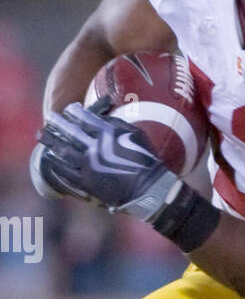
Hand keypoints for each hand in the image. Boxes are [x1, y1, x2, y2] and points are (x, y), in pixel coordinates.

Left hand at [31, 101, 181, 222]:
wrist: (148, 189)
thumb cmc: (146, 160)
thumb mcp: (135, 134)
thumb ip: (116, 123)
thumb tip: (101, 116)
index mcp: (107, 134)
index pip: (84, 118)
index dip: (73, 113)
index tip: (68, 110)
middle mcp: (95, 147)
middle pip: (70, 132)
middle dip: (58, 123)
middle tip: (49, 118)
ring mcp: (88, 165)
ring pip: (64, 150)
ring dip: (51, 141)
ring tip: (42, 135)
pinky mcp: (86, 182)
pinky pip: (66, 172)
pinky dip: (56, 164)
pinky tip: (50, 158)